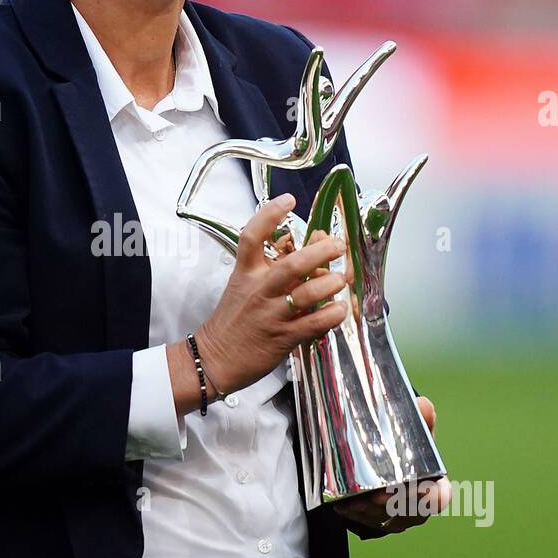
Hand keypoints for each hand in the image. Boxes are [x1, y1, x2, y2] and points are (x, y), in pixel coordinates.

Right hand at [194, 196, 348, 396]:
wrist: (216, 358)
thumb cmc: (235, 319)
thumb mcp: (245, 285)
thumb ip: (275, 266)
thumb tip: (311, 244)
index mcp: (246, 273)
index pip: (252, 236)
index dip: (270, 214)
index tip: (288, 199)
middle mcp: (259, 291)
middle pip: (291, 265)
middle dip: (320, 252)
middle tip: (337, 245)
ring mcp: (272, 315)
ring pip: (306, 294)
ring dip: (330, 284)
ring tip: (341, 279)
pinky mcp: (283, 339)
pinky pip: (314, 324)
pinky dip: (332, 315)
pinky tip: (341, 309)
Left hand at [329, 396, 451, 533]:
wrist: (389, 459)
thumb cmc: (408, 447)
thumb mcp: (415, 432)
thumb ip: (420, 419)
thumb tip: (424, 406)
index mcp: (436, 485)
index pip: (437, 498)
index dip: (420, 498)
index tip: (396, 488)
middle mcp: (420, 505)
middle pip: (408, 512)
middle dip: (388, 506)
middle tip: (370, 496)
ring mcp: (400, 517)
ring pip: (387, 519)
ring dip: (369, 512)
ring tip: (353, 501)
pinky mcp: (380, 521)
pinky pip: (368, 523)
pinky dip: (355, 515)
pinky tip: (342, 505)